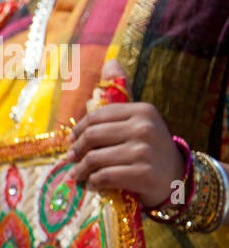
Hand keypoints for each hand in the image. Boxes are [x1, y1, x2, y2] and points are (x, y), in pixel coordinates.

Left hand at [64, 63, 184, 207]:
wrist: (177, 178)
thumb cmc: (150, 148)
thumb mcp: (139, 119)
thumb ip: (121, 95)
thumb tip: (110, 62)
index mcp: (142, 110)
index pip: (96, 116)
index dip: (77, 130)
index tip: (70, 142)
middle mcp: (144, 127)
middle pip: (92, 136)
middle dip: (76, 150)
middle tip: (71, 160)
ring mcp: (144, 151)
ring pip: (95, 158)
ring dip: (81, 170)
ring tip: (78, 175)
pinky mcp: (143, 174)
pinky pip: (104, 177)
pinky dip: (93, 183)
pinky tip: (93, 185)